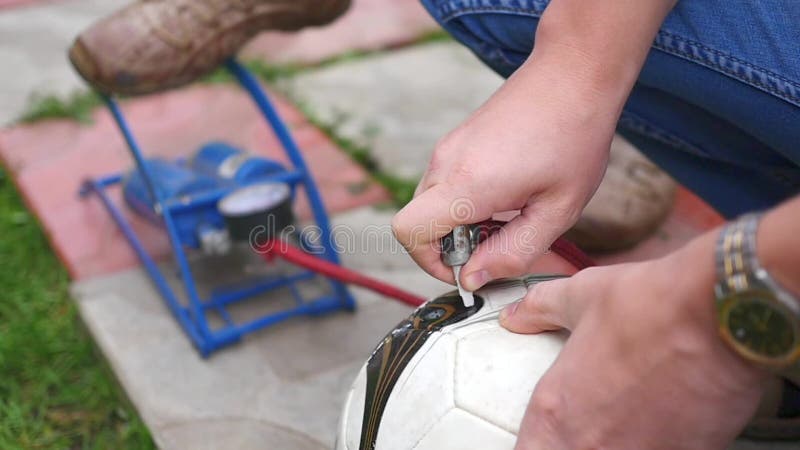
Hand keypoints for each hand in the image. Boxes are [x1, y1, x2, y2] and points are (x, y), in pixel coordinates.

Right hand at [392, 56, 619, 290]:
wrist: (572, 74)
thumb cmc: (574, 136)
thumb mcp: (558, 209)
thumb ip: (514, 252)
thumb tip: (474, 278)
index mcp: (469, 184)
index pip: (409, 231)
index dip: (428, 262)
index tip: (466, 268)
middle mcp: (446, 163)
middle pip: (417, 222)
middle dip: (449, 246)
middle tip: (497, 244)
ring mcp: (447, 148)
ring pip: (431, 204)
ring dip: (459, 224)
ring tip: (508, 216)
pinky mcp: (456, 141)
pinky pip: (443, 184)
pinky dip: (463, 202)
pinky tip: (506, 195)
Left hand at [500, 231, 767, 448]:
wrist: (721, 314)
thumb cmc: (650, 305)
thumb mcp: (580, 296)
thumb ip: (540, 309)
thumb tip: (516, 315)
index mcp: (555, 411)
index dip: (532, 445)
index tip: (542, 435)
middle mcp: (590, 446)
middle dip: (574, 445)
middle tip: (591, 426)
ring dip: (616, 446)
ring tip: (629, 424)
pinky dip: (656, 445)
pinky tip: (664, 426)